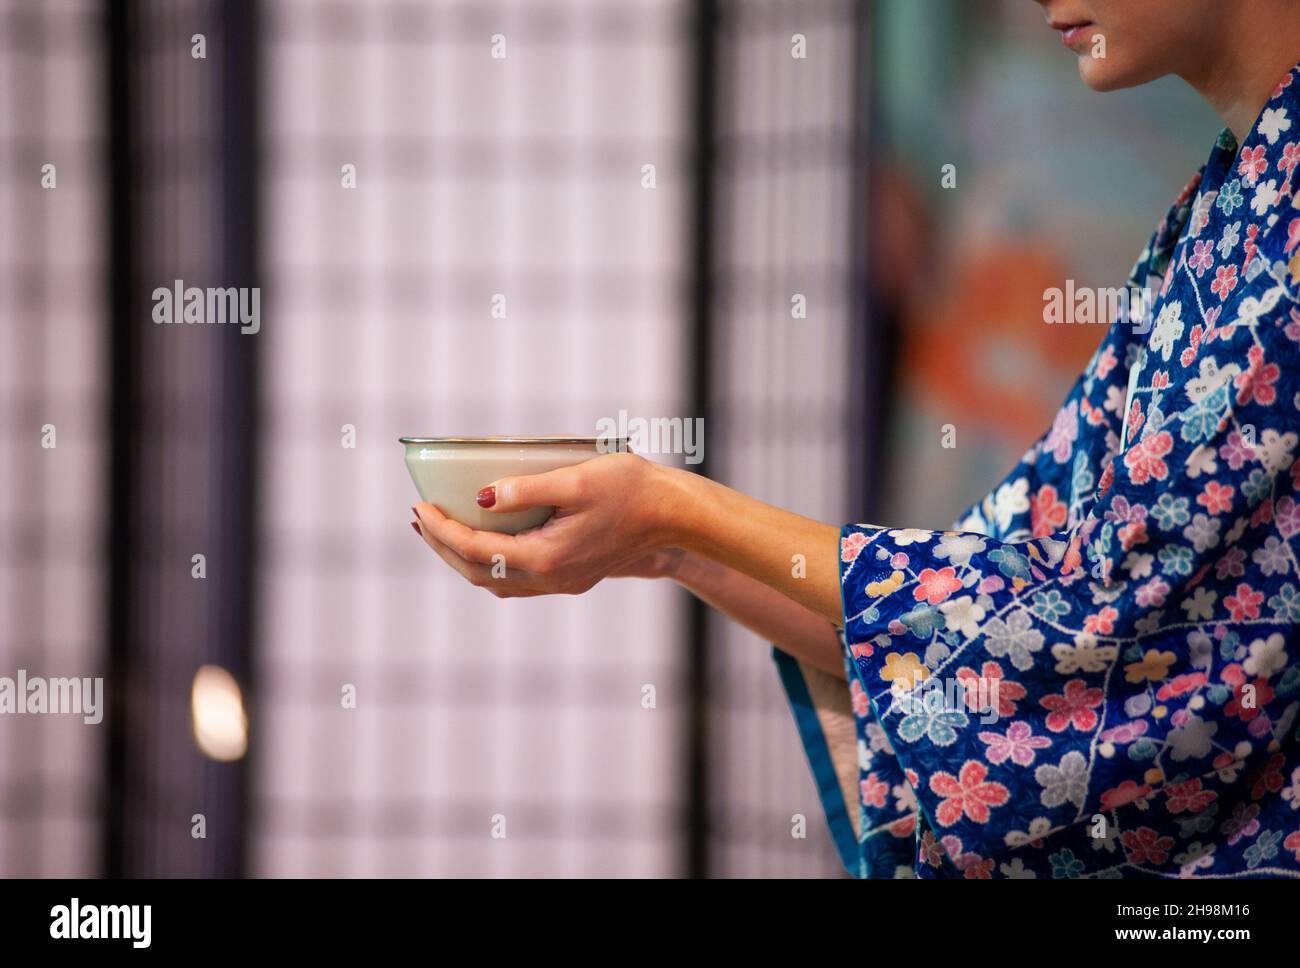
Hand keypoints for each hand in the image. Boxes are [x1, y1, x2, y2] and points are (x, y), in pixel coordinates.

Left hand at [411, 453, 682, 596]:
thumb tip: (481, 497)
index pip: (474, 549)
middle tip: (421, 519)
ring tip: (442, 532)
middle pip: (477, 573)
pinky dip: (490, 562)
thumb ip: (526, 489)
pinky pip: (517, 579)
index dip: (441, 530)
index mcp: (546, 557)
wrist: (676, 516)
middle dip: (443, 547)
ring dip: (463, 558)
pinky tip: (486, 542)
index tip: (419, 506)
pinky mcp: (573, 575)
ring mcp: (563, 581)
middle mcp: (551, 578)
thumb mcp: (577, 480)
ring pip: (495, 581)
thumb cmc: (632, 489)